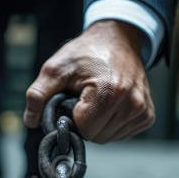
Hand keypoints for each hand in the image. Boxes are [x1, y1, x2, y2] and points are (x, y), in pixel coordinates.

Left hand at [24, 20, 154, 142]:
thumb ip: (38, 94)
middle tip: (85, 99)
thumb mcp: (55, 68)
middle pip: (97, 137)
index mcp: (109, 92)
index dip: (73, 118)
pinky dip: (112, 124)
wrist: (118, 39)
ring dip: (99, 124)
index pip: (84, 130)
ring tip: (98, 99)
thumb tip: (31, 121)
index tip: (74, 100)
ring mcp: (142, 110)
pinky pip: (123, 134)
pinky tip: (111, 105)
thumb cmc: (86, 53)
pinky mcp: (147, 115)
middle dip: (86, 123)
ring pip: (109, 138)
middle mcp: (131, 103)